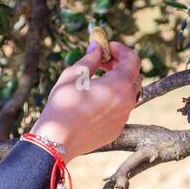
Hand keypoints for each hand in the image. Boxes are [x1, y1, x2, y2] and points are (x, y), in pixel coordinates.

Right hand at [29, 41, 141, 158]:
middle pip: (133, 75)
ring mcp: (124, 117)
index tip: (106, 47)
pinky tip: (94, 99)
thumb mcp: (74, 75)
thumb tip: (97, 46)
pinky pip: (121, 108)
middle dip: (119, 64)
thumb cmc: (63, 106)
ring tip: (97, 79)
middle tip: (101, 60)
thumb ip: (90, 58)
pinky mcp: (117, 128)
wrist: (57, 142)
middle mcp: (128, 101)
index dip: (120, 49)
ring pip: (128, 92)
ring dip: (117, 81)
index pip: (132, 59)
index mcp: (120, 85)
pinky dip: (113, 98)